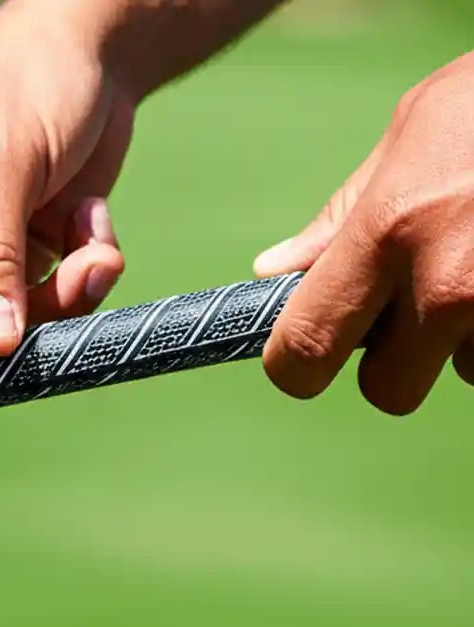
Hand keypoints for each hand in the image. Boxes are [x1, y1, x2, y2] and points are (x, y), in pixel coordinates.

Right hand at [0, 0, 129, 377]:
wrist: (97, 47)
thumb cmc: (27, 79)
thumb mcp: (3, 166)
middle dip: (10, 313)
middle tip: (65, 294)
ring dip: (59, 294)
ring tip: (94, 250)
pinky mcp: (9, 252)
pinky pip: (41, 300)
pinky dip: (78, 272)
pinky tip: (93, 224)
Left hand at [255, 52, 473, 413]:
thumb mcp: (412, 133)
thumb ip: (342, 215)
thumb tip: (274, 272)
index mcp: (386, 233)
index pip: (305, 349)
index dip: (295, 365)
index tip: (302, 358)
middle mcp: (447, 283)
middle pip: (388, 389)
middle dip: (392, 361)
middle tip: (408, 309)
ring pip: (463, 371)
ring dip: (464, 337)